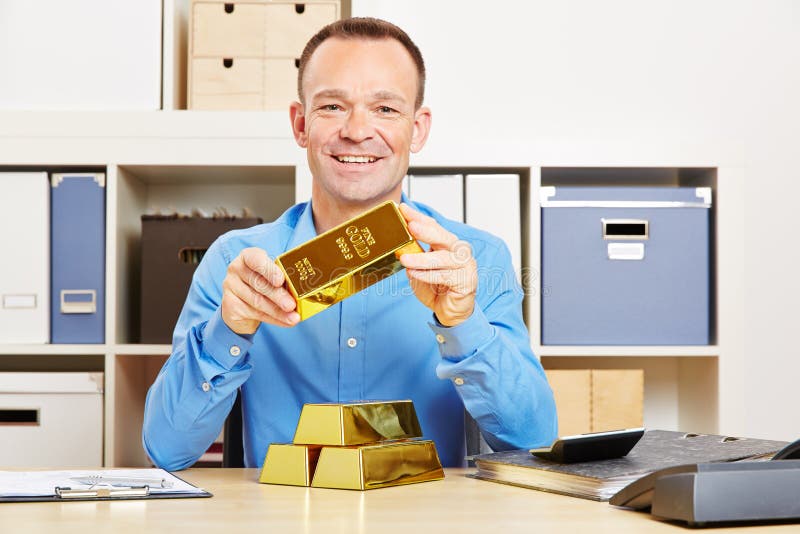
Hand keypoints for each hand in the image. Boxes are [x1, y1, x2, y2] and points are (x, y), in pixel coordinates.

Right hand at [221, 247, 299, 333]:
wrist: (242, 303)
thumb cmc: (262, 284)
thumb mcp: (271, 276)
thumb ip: (282, 279)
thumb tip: (304, 289)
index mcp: (248, 257)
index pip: (256, 259)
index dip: (269, 270)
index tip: (281, 280)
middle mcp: (236, 269)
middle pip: (258, 283)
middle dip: (277, 295)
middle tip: (291, 305)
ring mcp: (230, 287)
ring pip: (257, 301)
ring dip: (278, 311)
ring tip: (293, 318)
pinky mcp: (230, 305)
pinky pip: (254, 314)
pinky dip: (274, 319)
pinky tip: (286, 322)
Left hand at [398, 203, 476, 326]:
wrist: (451, 312)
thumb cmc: (437, 288)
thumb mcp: (421, 268)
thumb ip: (414, 255)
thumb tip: (397, 243)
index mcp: (448, 244)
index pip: (433, 226)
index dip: (418, 217)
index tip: (403, 209)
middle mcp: (459, 251)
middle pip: (443, 237)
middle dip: (425, 230)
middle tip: (410, 226)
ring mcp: (465, 266)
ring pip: (443, 258)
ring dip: (422, 258)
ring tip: (404, 258)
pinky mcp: (466, 282)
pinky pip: (444, 276)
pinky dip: (427, 275)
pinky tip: (414, 273)